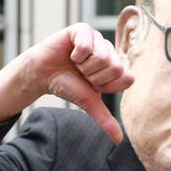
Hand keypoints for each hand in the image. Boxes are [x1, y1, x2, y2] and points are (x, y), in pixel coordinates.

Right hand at [0, 23, 133, 142]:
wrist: (43, 74)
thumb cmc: (67, 85)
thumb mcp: (88, 103)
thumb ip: (105, 119)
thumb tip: (119, 140)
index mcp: (116, 67)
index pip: (127, 78)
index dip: (107, 85)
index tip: (93, 84)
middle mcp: (110, 51)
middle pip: (115, 67)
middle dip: (94, 76)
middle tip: (82, 73)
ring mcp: (98, 38)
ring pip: (102, 56)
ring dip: (84, 66)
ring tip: (76, 63)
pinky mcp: (83, 30)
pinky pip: (88, 44)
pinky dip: (76, 54)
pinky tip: (71, 54)